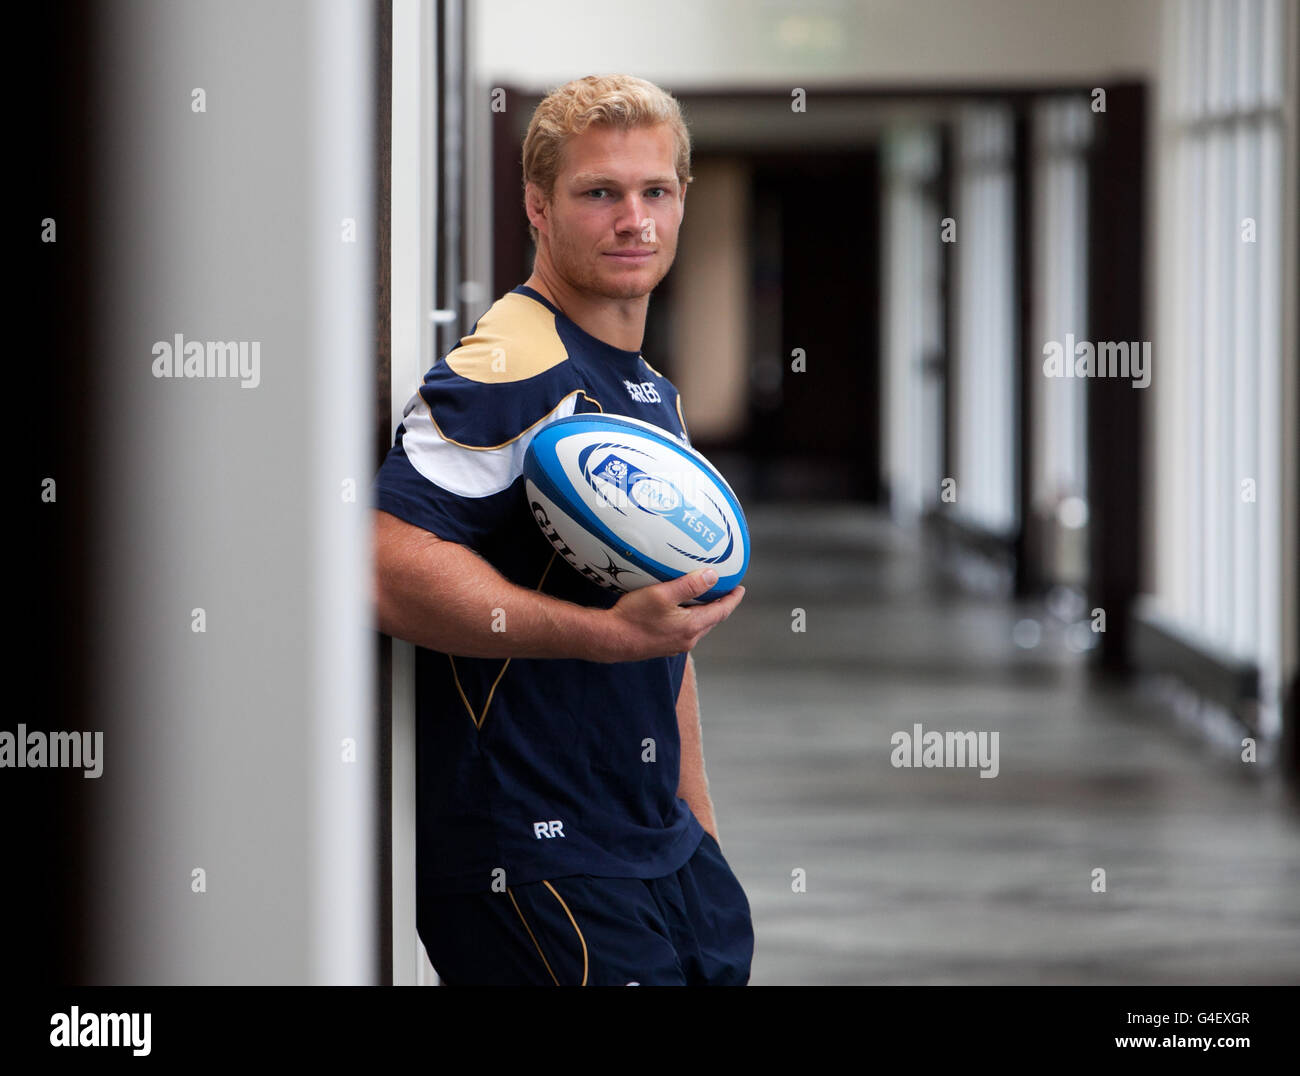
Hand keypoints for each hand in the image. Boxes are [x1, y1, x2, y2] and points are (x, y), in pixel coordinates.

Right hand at [596, 569, 744, 661]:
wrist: (609, 639)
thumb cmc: (633, 616)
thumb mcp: (662, 594)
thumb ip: (689, 585)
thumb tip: (713, 576)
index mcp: (691, 626)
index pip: (721, 611)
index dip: (732, 599)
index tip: (740, 589)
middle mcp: (687, 639)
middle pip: (711, 620)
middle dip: (720, 606)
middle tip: (724, 591)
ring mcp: (675, 645)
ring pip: (698, 626)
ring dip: (704, 613)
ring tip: (704, 598)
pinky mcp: (663, 646)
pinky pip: (684, 631)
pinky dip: (689, 619)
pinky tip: (680, 611)